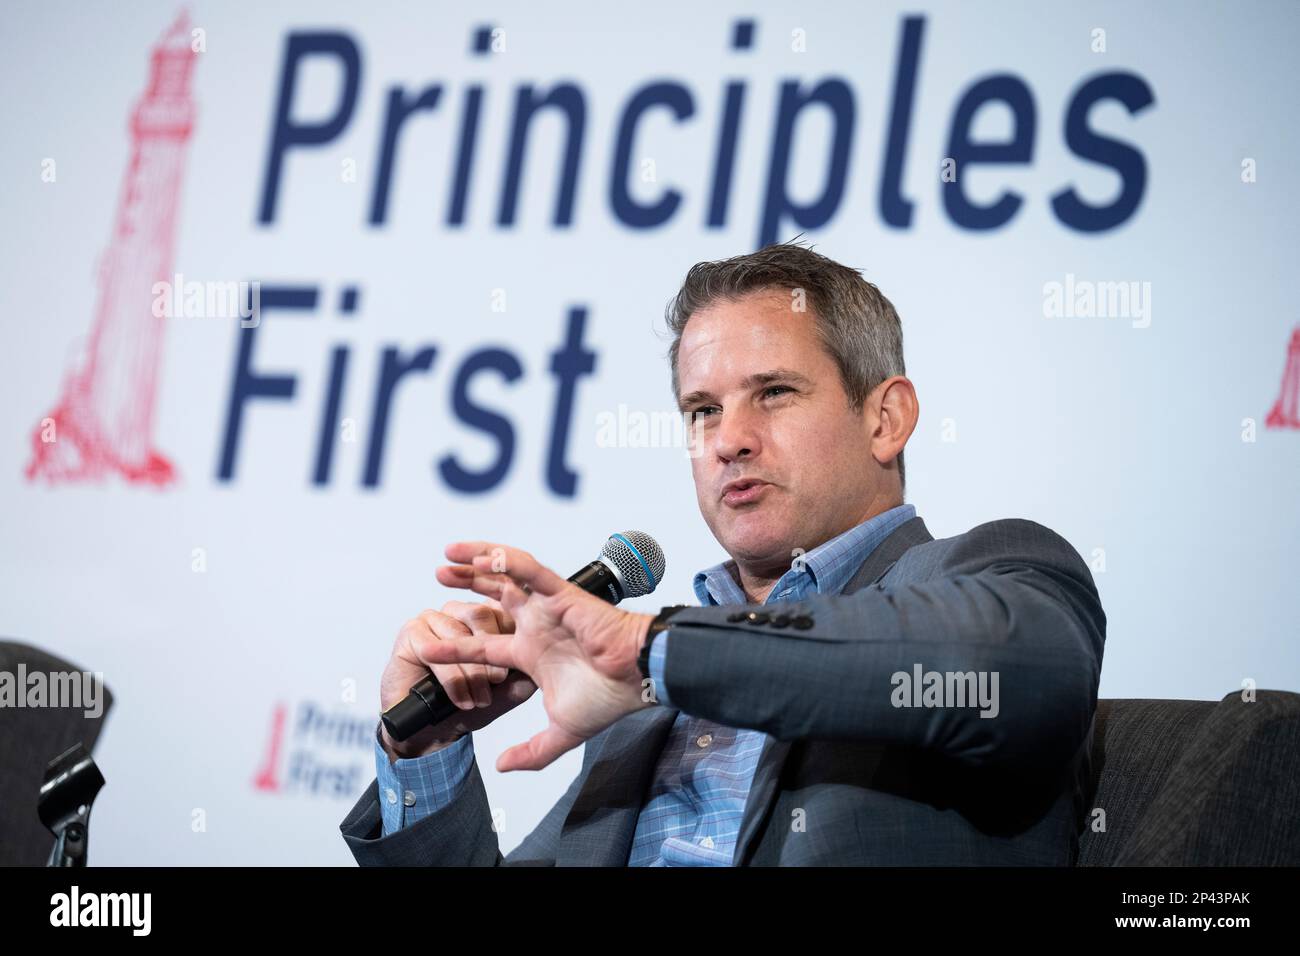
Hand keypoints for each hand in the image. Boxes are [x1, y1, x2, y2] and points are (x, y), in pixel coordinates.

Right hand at [379, 598, 537, 760]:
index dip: (514, 629)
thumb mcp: (508, 692)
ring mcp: (433, 619)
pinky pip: (433, 649)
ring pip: (458, 634)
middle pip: (480, 614)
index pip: (503, 607)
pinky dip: (451, 679)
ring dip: (472, 671)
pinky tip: (461, 699)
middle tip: (500, 680)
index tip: (524, 654)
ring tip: (481, 698)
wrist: (435, 733)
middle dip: (492, 650)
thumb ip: (526, 673)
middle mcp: (458, 613)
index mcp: (484, 619)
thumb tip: (543, 656)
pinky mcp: (411, 633)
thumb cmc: (470, 706)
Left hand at [429, 541, 656, 771]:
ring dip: (477, 563)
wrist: (638, 681)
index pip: (483, 645)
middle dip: (464, 583)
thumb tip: (503, 766)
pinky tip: (485, 557)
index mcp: (531, 653)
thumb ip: (532, 751)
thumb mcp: (560, 732)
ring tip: (449, 555)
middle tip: (438, 573)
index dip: (454, 644)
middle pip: (492, 596)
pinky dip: (509, 561)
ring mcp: (547, 608)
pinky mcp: (562, 595)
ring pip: (506, 575)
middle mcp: (536, 625)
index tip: (427, 643)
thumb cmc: (609, 700)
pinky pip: (531, 571)